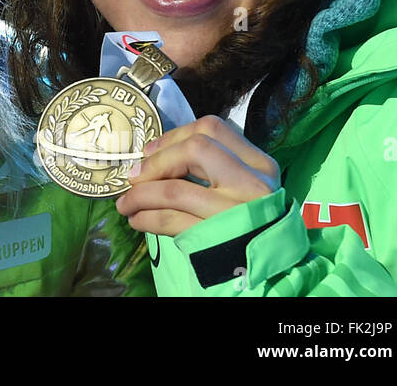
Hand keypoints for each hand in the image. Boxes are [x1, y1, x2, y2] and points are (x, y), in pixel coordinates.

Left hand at [115, 115, 279, 236]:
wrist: (271, 268)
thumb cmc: (249, 221)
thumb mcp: (243, 186)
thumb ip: (210, 166)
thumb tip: (149, 158)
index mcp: (259, 165)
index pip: (213, 129)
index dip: (174, 136)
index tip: (150, 150)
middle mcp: (253, 184)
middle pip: (194, 150)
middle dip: (155, 162)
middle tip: (134, 177)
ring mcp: (237, 212)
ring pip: (175, 189)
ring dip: (139, 195)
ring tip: (125, 204)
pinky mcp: (217, 238)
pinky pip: (171, 221)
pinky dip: (146, 218)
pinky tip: (137, 220)